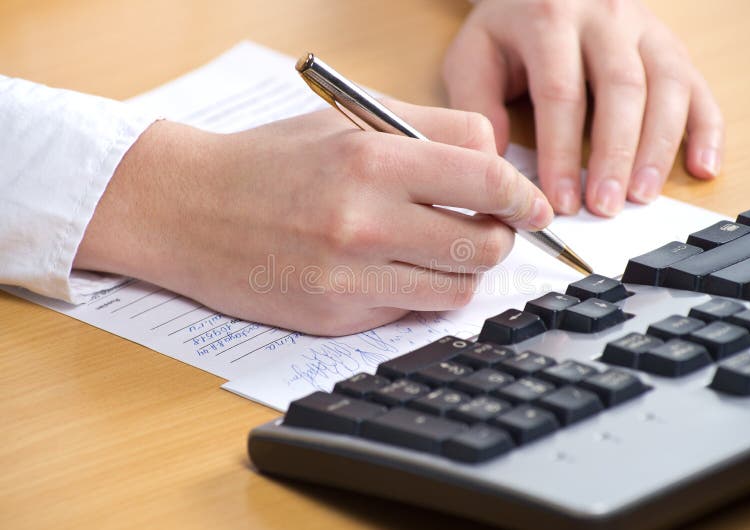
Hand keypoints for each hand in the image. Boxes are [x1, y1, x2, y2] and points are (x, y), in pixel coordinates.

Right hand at [74, 103, 552, 334]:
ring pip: (457, 288)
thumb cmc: (267, 161)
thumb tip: (494, 158)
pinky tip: (397, 270)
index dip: (523, 192)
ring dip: (465, 269)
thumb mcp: (345, 122)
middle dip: (501, 236)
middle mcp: (365, 222)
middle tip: (490, 227)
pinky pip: (411, 310)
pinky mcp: (337, 317)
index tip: (533, 202)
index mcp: (372, 159)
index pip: (486, 176)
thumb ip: (427, 130)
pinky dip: (420, 292)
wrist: (186, 209)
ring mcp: (351, 277)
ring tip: (443, 250)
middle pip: (484, 242)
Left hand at [443, 0, 723, 216]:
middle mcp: (606, 17)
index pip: (560, 93)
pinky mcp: (670, 45)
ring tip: (643, 196)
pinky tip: (703, 167)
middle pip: (622, 89)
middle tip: (606, 207)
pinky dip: (707, 129)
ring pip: (667, 87)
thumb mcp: (474, 54)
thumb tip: (496, 163)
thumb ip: (478, 104)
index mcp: (550, 19)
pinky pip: (698, 85)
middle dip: (615, 155)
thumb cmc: (508, 28)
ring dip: (659, 148)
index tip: (560, 200)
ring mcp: (645, 28)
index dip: (561, 152)